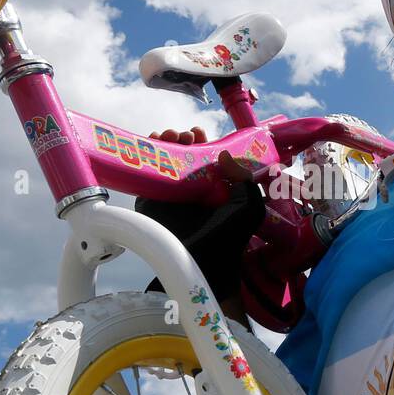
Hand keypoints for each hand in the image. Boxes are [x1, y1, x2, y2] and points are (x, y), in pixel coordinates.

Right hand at [137, 128, 266, 314]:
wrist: (204, 262)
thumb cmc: (230, 237)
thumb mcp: (250, 205)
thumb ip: (245, 178)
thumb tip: (223, 155)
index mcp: (213, 187)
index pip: (204, 157)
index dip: (201, 141)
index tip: (198, 132)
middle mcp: (191, 189)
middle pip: (181, 155)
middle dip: (180, 139)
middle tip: (181, 135)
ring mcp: (169, 196)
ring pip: (162, 162)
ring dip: (163, 143)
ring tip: (167, 136)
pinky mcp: (150, 203)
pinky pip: (145, 177)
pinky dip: (144, 158)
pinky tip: (149, 144)